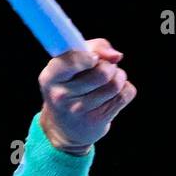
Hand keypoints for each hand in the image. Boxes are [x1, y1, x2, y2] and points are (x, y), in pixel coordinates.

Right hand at [38, 37, 135, 151]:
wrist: (65, 128)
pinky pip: (124, 95)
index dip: (89, 55)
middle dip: (109, 65)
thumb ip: (93, 48)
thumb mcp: (70, 65)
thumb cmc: (70, 86)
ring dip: (119, 76)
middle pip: (102, 72)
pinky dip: (125, 88)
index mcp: (49, 78)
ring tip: (111, 79)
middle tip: (104, 68)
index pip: (71, 62)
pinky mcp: (97, 121)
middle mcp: (61, 96)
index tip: (94, 58)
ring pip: (115, 84)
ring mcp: (79, 111)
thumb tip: (116, 56)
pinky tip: (115, 92)